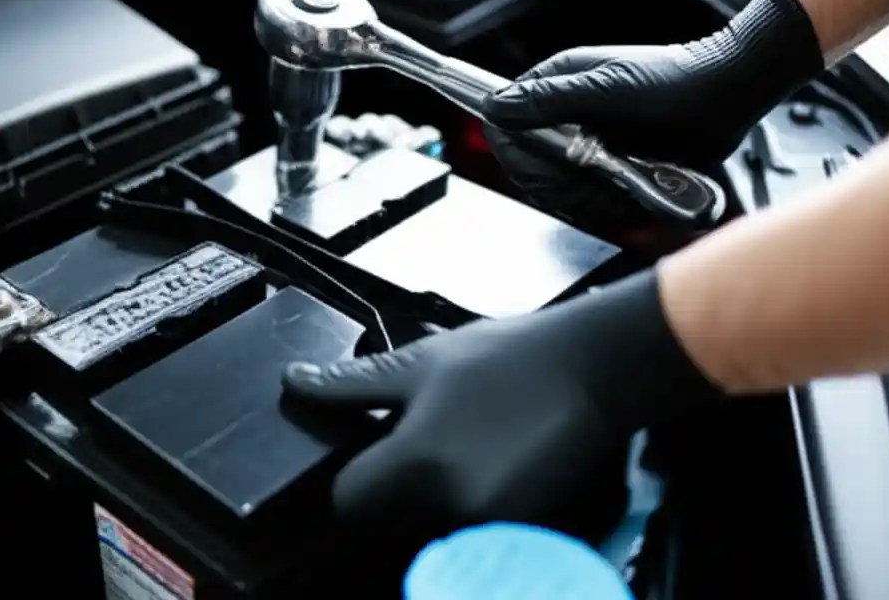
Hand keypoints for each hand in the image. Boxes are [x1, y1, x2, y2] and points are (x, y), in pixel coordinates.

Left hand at [282, 269, 718, 534]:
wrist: (594, 367)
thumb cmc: (508, 358)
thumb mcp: (421, 362)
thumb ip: (352, 384)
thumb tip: (295, 383)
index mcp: (417, 462)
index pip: (348, 501)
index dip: (351, 475)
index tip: (371, 450)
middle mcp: (450, 505)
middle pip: (387, 520)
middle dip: (393, 487)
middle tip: (423, 438)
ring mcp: (490, 524)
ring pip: (428, 527)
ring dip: (432, 498)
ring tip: (460, 447)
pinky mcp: (523, 531)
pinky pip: (471, 531)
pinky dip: (470, 506)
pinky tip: (489, 464)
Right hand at [481, 0, 822, 224]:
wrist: (727, 98)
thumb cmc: (676, 83)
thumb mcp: (610, 89)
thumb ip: (550, 99)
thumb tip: (497, 106)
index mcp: (556, 83)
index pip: (507, 126)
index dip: (521, 154)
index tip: (549, 168)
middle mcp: (564, 113)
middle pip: (531, 166)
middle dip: (561, 184)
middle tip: (597, 181)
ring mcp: (585, 141)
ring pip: (558, 189)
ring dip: (587, 199)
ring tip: (623, 188)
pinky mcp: (607, 165)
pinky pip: (587, 198)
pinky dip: (606, 206)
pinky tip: (632, 195)